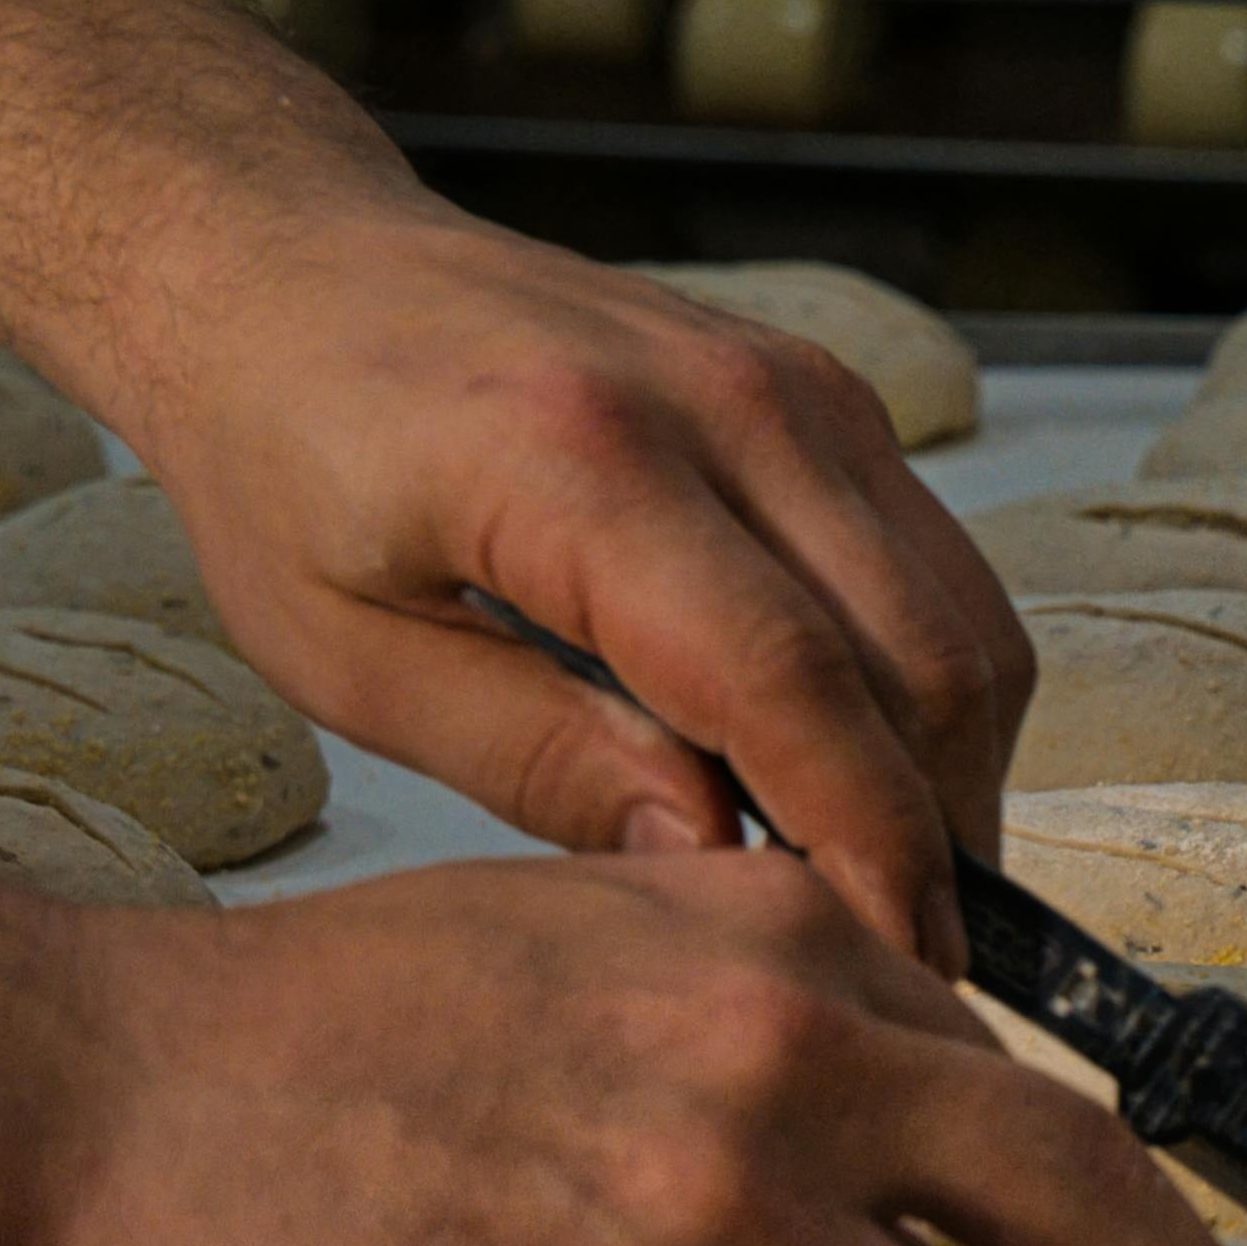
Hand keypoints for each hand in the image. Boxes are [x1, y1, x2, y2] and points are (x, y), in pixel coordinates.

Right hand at [21, 843, 1246, 1245]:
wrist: (109, 1110)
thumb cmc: (322, 1040)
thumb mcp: (582, 930)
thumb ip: (759, 999)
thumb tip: (920, 1110)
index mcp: (777, 940)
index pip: (1023, 1085)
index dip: (1126, 1206)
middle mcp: (773, 1063)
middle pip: (1081, 1216)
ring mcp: (704, 1223)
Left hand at [94, 195, 1027, 971]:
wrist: (286, 267)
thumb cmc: (285, 457)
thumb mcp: (348, 656)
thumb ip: (538, 759)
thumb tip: (715, 864)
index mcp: (577, 461)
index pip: (790, 684)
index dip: (866, 849)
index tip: (893, 975)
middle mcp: (722, 402)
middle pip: (920, 660)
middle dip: (941, 842)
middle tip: (909, 979)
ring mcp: (795, 388)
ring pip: (961, 622)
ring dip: (956, 777)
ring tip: (897, 898)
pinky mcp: (825, 399)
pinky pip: (938, 573)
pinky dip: (932, 699)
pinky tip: (867, 784)